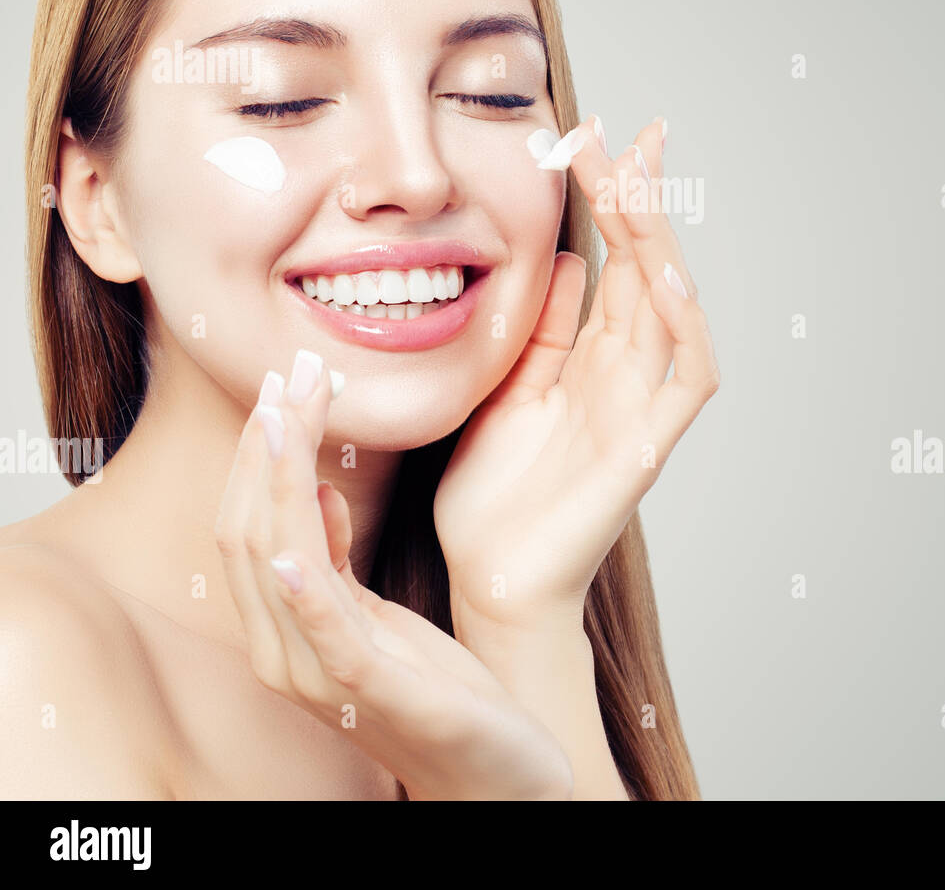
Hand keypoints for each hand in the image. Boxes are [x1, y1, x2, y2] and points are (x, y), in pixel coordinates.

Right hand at [214, 350, 573, 800]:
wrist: (494, 774)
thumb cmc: (434, 691)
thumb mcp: (377, 613)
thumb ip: (336, 559)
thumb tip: (315, 489)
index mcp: (286, 627)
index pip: (248, 525)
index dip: (260, 451)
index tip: (286, 381)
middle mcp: (286, 652)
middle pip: (252, 533)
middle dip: (267, 448)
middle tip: (290, 374)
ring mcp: (323, 676)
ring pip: (277, 564)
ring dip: (277, 485)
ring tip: (283, 417)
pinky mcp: (373, 693)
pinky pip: (325, 635)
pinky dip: (302, 588)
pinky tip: (294, 544)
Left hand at [435, 115, 720, 639]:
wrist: (491, 582)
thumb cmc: (493, 496)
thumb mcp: (508, 387)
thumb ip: (545, 329)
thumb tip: (571, 258)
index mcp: (589, 358)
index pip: (613, 260)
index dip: (612, 199)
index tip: (599, 136)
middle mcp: (625, 372)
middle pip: (646, 267)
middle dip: (642, 197)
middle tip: (636, 131)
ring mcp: (642, 406)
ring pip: (670, 305)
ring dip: (658, 239)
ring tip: (640, 175)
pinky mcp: (649, 446)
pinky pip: (687, 374)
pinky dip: (683, 322)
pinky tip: (662, 270)